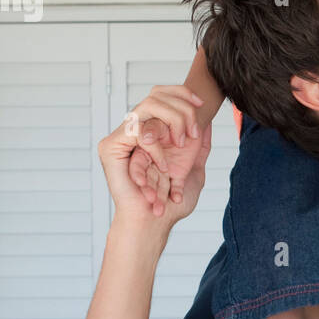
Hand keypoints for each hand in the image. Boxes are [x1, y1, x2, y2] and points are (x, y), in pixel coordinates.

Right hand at [125, 85, 207, 214]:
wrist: (154, 224)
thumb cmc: (171, 205)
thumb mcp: (192, 172)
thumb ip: (199, 147)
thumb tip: (207, 122)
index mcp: (153, 137)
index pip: (163, 98)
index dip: (182, 95)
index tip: (202, 105)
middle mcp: (136, 133)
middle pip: (156, 95)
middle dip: (182, 108)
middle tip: (193, 134)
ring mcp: (123, 138)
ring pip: (147, 106)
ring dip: (173, 122)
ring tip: (182, 147)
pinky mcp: (111, 146)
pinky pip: (137, 130)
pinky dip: (156, 147)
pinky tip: (163, 166)